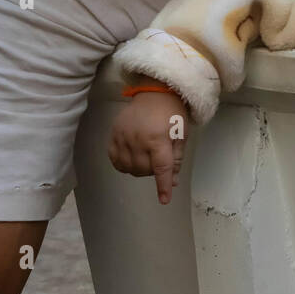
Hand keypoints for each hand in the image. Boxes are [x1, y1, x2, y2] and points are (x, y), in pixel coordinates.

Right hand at [108, 86, 187, 204]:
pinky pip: (115, 160)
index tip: (164, 200)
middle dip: (153, 171)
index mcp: (159, 138)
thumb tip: (172, 182)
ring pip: (129, 168)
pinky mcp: (113, 135)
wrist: (155, 93)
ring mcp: (123, 137)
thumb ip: (176, 159)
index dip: (162, 185)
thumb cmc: (172, 114)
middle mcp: (138, 139)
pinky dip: (123, 164)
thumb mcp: (181, 135)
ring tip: (146, 157)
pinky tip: (131, 157)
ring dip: (139, 169)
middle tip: (158, 159)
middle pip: (143, 170)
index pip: (161, 168)